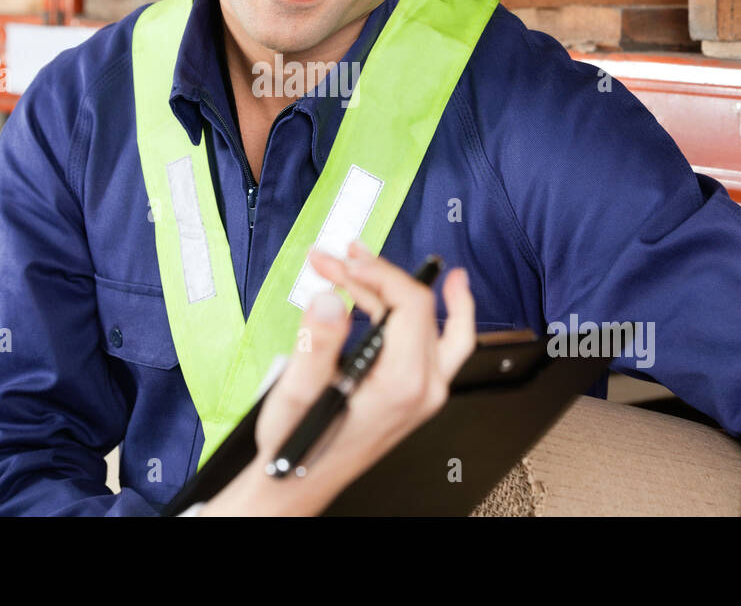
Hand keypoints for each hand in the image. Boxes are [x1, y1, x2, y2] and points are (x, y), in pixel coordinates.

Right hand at [200, 241, 474, 515]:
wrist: (300, 481)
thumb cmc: (301, 444)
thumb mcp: (297, 393)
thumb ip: (316, 344)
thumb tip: (330, 300)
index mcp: (402, 383)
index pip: (412, 304)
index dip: (380, 272)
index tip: (346, 262)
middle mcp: (423, 387)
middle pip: (418, 307)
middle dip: (376, 274)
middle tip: (339, 257)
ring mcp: (424, 390)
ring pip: (428, 320)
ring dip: (387, 287)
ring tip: (348, 267)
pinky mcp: (415, 391)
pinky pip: (443, 341)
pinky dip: (429, 309)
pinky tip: (430, 288)